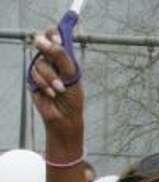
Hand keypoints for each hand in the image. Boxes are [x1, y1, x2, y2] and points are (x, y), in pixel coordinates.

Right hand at [28, 29, 83, 145]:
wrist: (65, 117)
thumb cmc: (73, 98)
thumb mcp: (72, 77)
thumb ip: (63, 59)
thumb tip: (52, 44)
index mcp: (64, 57)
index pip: (55, 38)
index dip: (53, 34)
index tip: (57, 40)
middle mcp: (51, 61)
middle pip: (42, 43)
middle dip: (46, 47)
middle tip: (49, 51)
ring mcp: (41, 69)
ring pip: (40, 62)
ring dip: (50, 76)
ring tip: (60, 89)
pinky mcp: (33, 79)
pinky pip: (34, 74)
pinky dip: (44, 84)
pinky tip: (52, 93)